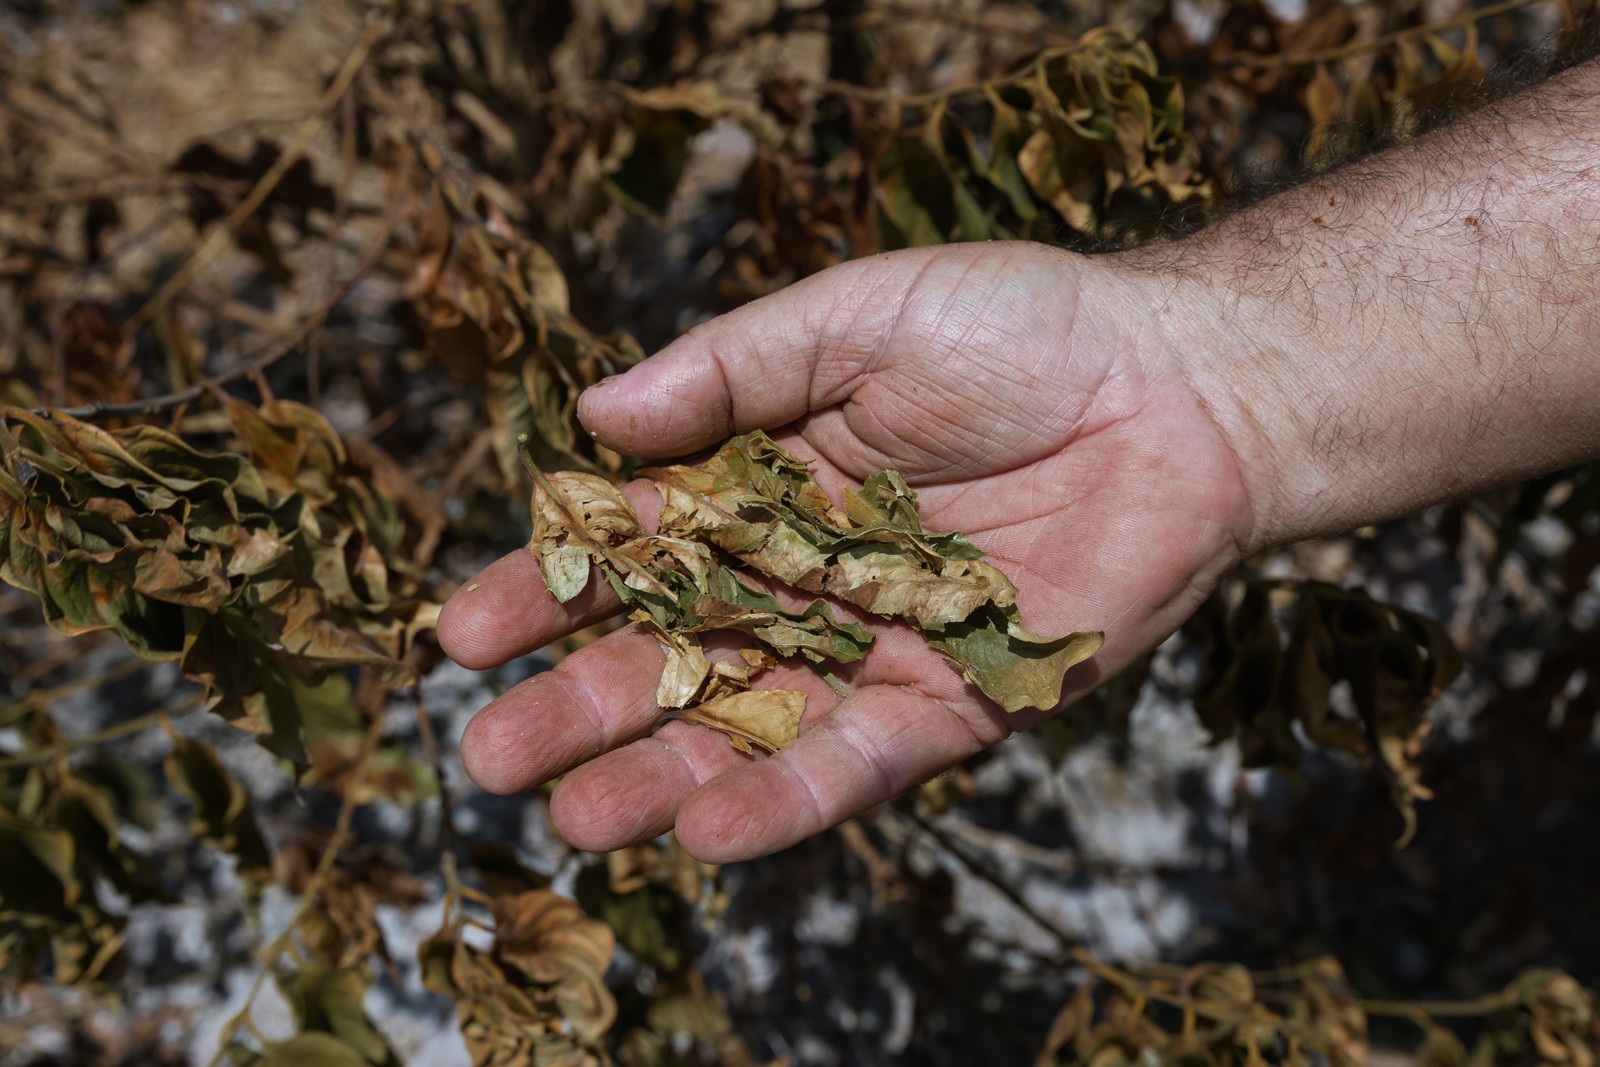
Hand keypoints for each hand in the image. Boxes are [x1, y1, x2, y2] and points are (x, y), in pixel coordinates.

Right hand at [437, 242, 1259, 861]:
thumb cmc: (1017, 330)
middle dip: (579, 705)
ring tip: (573, 821)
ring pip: (750, 726)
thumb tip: (594, 411)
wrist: (1179, 391)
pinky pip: (860, 763)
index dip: (551, 588)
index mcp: (764, 482)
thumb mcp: (854, 315)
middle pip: (673, 653)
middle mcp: (804, 576)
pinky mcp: (958, 704)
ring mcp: (874, 648)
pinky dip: (786, 799)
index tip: (462, 633)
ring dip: (660, 776)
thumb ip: (729, 368)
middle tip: (489, 757)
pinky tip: (706, 832)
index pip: (635, 547)